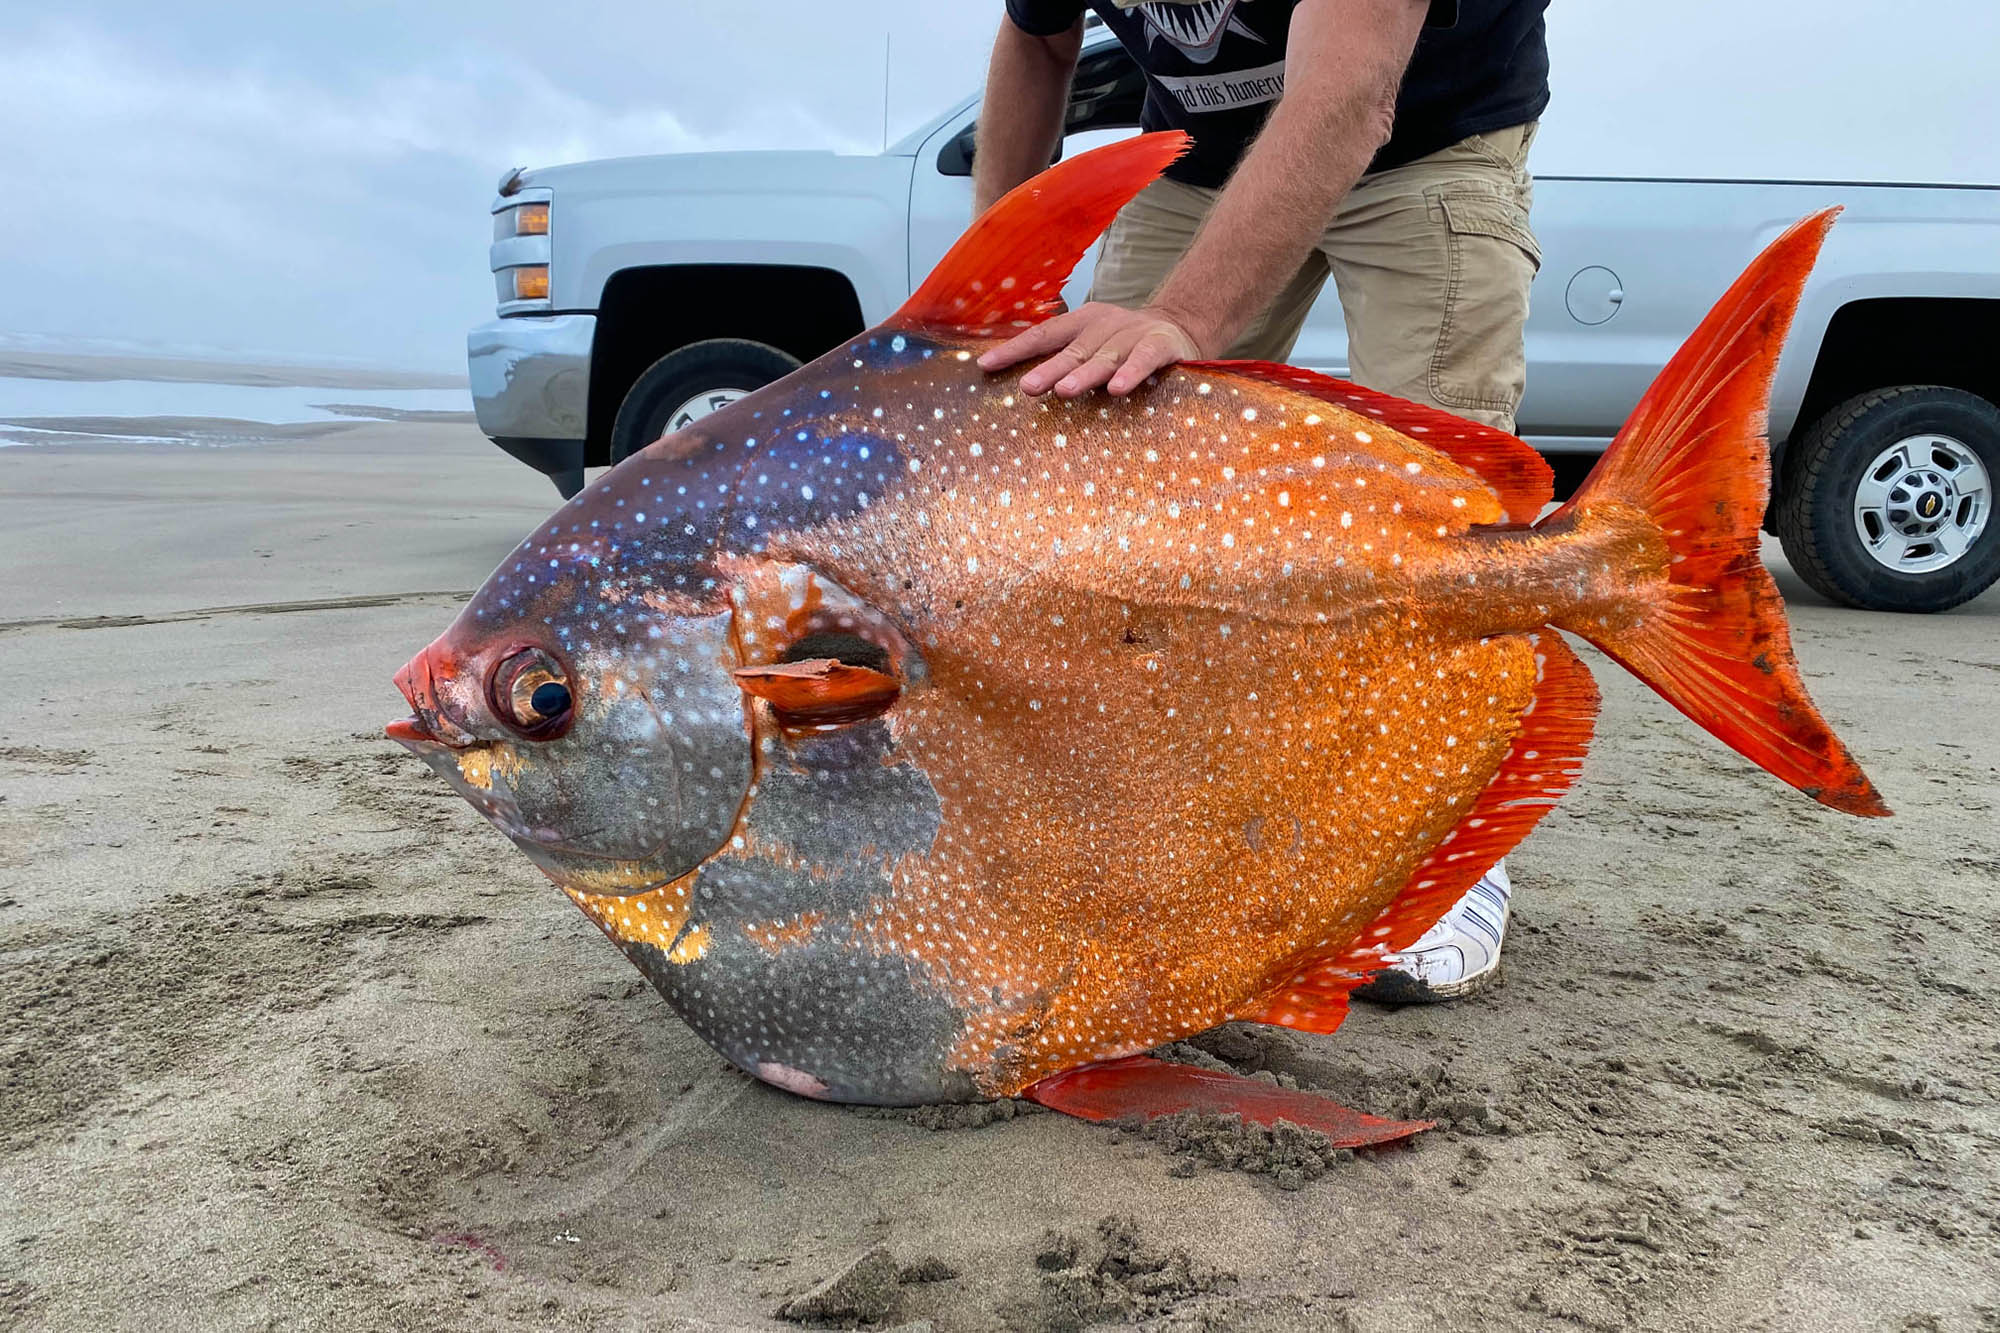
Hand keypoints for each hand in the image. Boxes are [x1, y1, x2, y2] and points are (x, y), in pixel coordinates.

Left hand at [977, 302, 1203, 396]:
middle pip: (1072, 350)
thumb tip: (1019, 382)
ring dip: (1084, 375)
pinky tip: (1117, 389)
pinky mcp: (1160, 344)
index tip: (986, 366)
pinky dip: (1131, 372)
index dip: (1015, 350)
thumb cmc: (1124, 345)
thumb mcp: (1092, 344)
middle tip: (1027, 388)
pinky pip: (1143, 359)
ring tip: (1064, 392)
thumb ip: (1064, 358)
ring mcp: (1132, 333)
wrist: (1180, 326)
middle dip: (1048, 368)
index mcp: (1081, 322)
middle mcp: (1104, 324)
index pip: (1043, 335)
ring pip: (1105, 357)